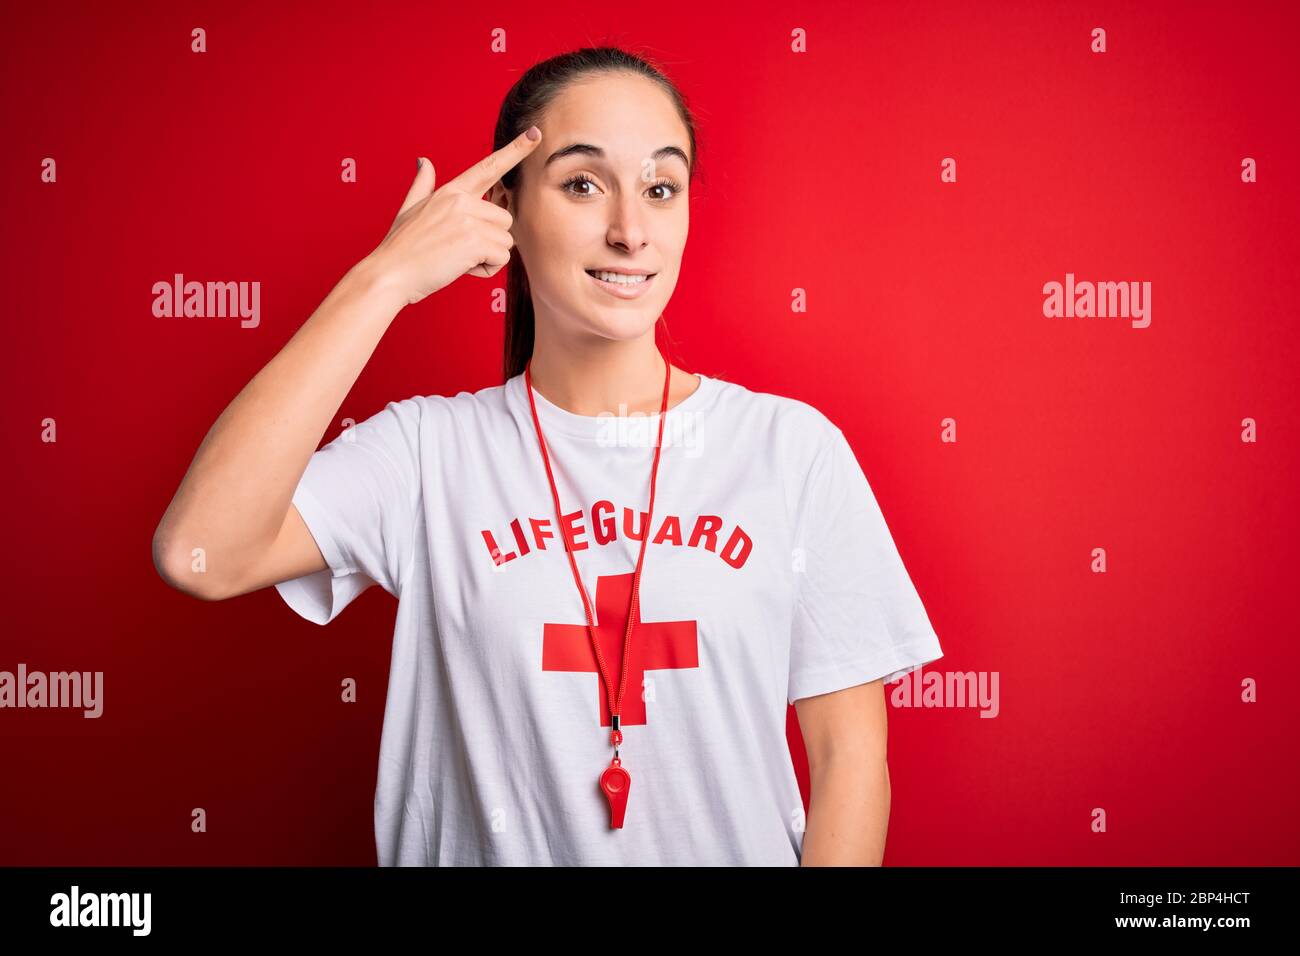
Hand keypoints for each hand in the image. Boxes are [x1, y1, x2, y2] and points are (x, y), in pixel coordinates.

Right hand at [365, 126, 541, 306]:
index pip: (488, 167)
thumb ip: (422, 184)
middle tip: (459, 251)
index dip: (515, 150)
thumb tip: (423, 161)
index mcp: (451, 191)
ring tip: (458, 259)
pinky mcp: (473, 241)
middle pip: (505, 219)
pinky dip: (486, 270)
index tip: (535, 133)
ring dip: (488, 257)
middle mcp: (462, 200)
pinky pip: (501, 258)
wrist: (390, 273)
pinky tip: (462, 268)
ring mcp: (468, 219)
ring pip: (506, 241)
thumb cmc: (400, 247)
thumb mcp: (409, 208)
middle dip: (490, 240)